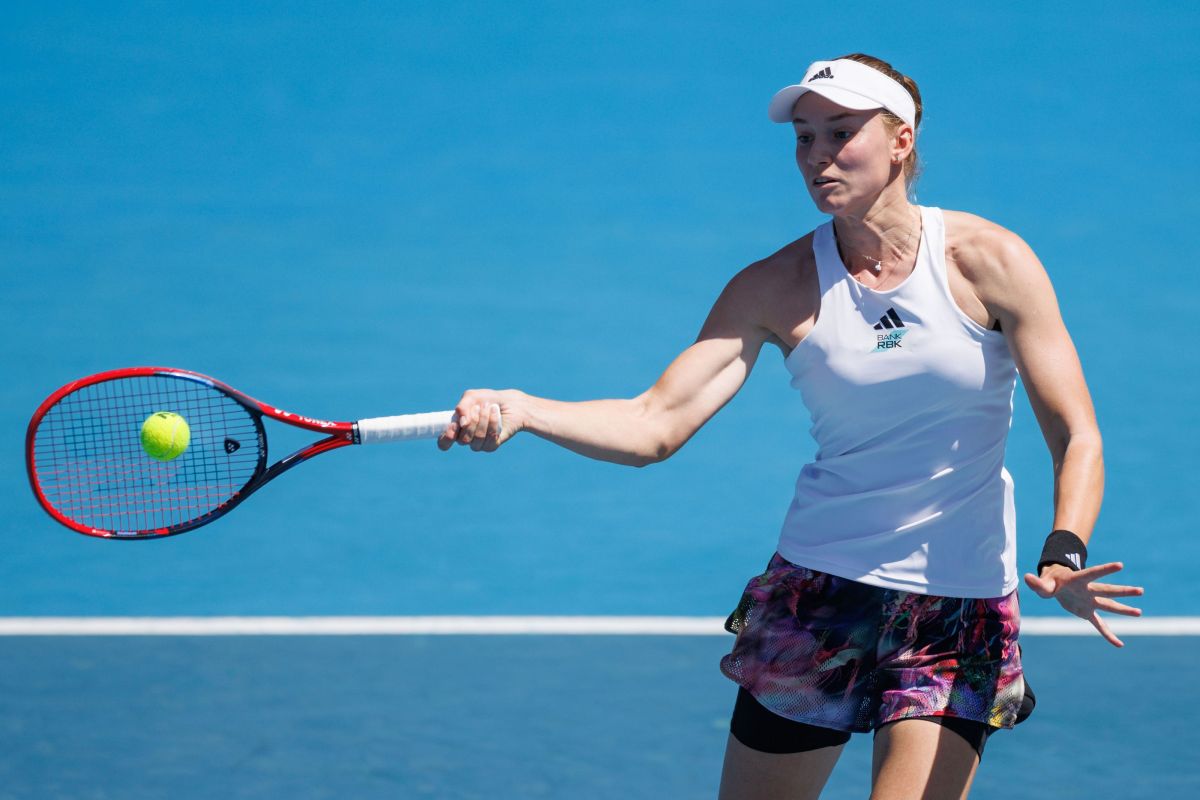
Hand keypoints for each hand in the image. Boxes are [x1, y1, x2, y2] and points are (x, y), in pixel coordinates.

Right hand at [437, 389, 521, 452]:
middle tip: (478, 407)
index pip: (444, 443)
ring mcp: (478, 443)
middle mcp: (466, 438)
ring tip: (490, 407)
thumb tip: (462, 422)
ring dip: (483, 421)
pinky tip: (496, 415)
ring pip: (476, 440)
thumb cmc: (488, 400)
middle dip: (472, 421)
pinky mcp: (491, 445)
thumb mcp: (472, 397)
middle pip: (463, 440)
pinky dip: (493, 424)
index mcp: (456, 428)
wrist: (510, 403)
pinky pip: (489, 441)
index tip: (455, 425)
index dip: (447, 438)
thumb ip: (462, 406)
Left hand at [1023, 562, 1144, 646]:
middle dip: (1123, 591)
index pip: (1093, 573)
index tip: (1121, 565)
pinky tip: (1119, 644)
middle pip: (1108, 590)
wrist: (1056, 585)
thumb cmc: (1049, 581)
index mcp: (1078, 580)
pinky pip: (1100, 625)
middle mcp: (1088, 590)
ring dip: (1123, 610)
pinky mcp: (1087, 612)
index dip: (1105, 569)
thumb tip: (1027, 577)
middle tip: (1140, 591)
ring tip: (1139, 612)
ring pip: (1109, 605)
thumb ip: (1037, 582)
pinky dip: (1108, 635)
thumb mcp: (1042, 583)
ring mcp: (1090, 602)